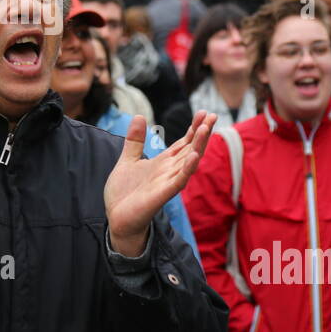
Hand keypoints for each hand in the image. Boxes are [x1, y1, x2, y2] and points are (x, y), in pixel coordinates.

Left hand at [104, 111, 215, 256]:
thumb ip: (135, 140)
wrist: (117, 218)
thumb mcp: (128, 160)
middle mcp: (169, 171)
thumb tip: (140, 116)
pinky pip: (179, 181)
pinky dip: (187, 169)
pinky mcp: (162, 195)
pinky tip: (195, 156)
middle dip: (202, 133)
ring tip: (206, 129)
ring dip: (198, 146)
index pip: (183, 142)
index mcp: (163, 162)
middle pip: (190, 148)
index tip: (204, 112)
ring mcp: (168, 182)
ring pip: (188, 162)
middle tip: (213, 115)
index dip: (194, 128)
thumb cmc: (125, 193)